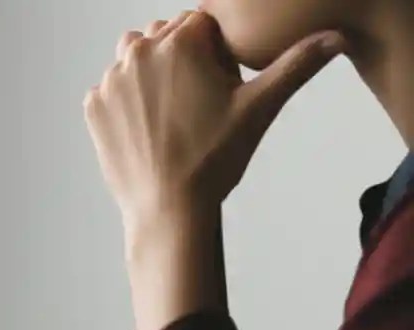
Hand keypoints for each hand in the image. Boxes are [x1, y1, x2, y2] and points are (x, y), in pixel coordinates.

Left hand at [84, 11, 345, 329]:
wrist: (168, 208)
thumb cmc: (215, 158)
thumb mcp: (260, 107)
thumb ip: (295, 65)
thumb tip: (334, 38)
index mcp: (180, 42)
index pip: (201, 22)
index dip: (214, 49)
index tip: (219, 81)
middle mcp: (139, 52)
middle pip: (165, 36)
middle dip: (182, 56)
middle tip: (197, 100)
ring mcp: (111, 80)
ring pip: (133, 57)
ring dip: (151, 71)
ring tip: (173, 110)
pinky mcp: (94, 106)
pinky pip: (111, 88)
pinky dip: (127, 99)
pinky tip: (148, 125)